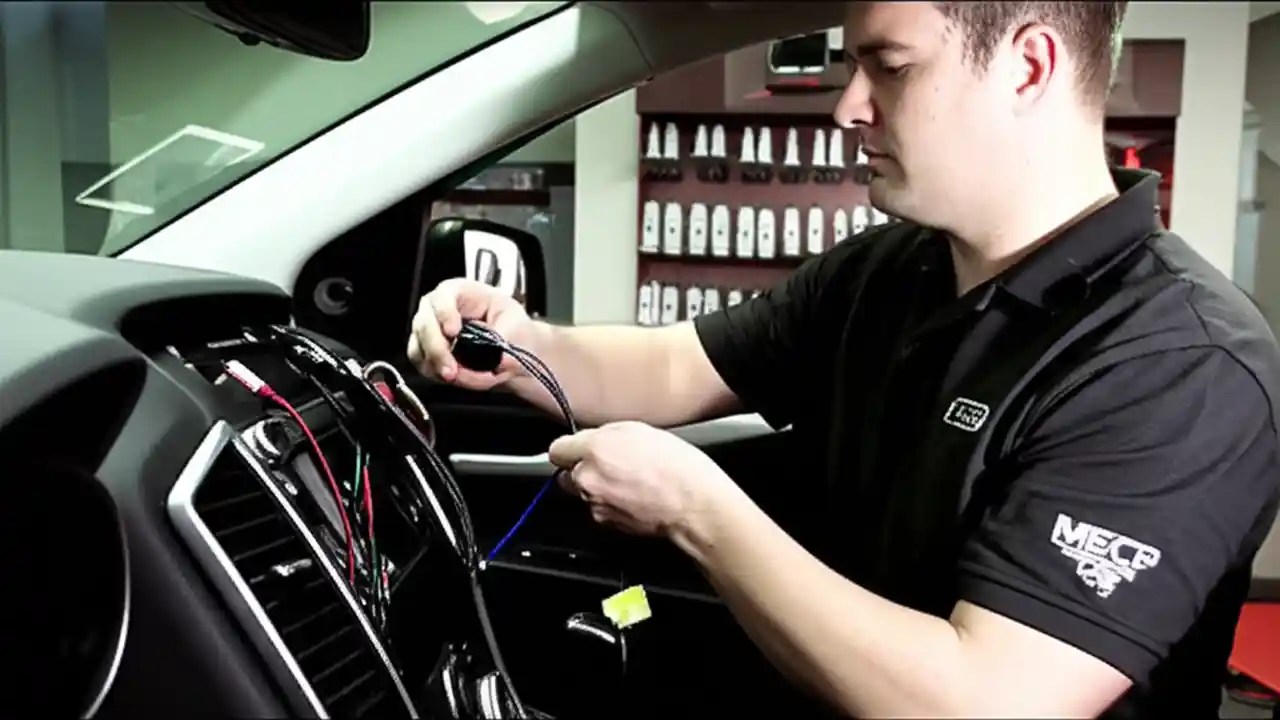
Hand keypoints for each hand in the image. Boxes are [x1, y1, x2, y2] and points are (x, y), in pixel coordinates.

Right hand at [407, 278, 531, 390]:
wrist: (515, 353)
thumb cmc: (514, 330)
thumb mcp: (517, 327)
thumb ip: (500, 341)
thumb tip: (490, 356)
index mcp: (459, 292)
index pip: (442, 298)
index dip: (445, 314)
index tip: (454, 332)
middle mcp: (437, 310)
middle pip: (424, 325)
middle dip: (438, 350)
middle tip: (452, 370)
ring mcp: (429, 333)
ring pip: (420, 350)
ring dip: (440, 367)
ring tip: (463, 378)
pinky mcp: (428, 356)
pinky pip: (425, 368)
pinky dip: (442, 377)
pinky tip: (463, 379)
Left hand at [548, 421, 740, 539]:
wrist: (693, 506)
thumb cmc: (677, 466)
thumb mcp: (641, 431)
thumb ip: (606, 435)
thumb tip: (592, 440)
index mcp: (594, 449)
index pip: (557, 449)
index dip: (570, 449)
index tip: (578, 449)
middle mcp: (587, 478)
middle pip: (566, 474)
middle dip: (582, 469)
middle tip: (609, 464)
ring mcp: (595, 504)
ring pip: (583, 493)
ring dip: (598, 487)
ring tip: (629, 481)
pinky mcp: (606, 523)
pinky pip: (599, 509)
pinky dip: (611, 504)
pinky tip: (634, 496)